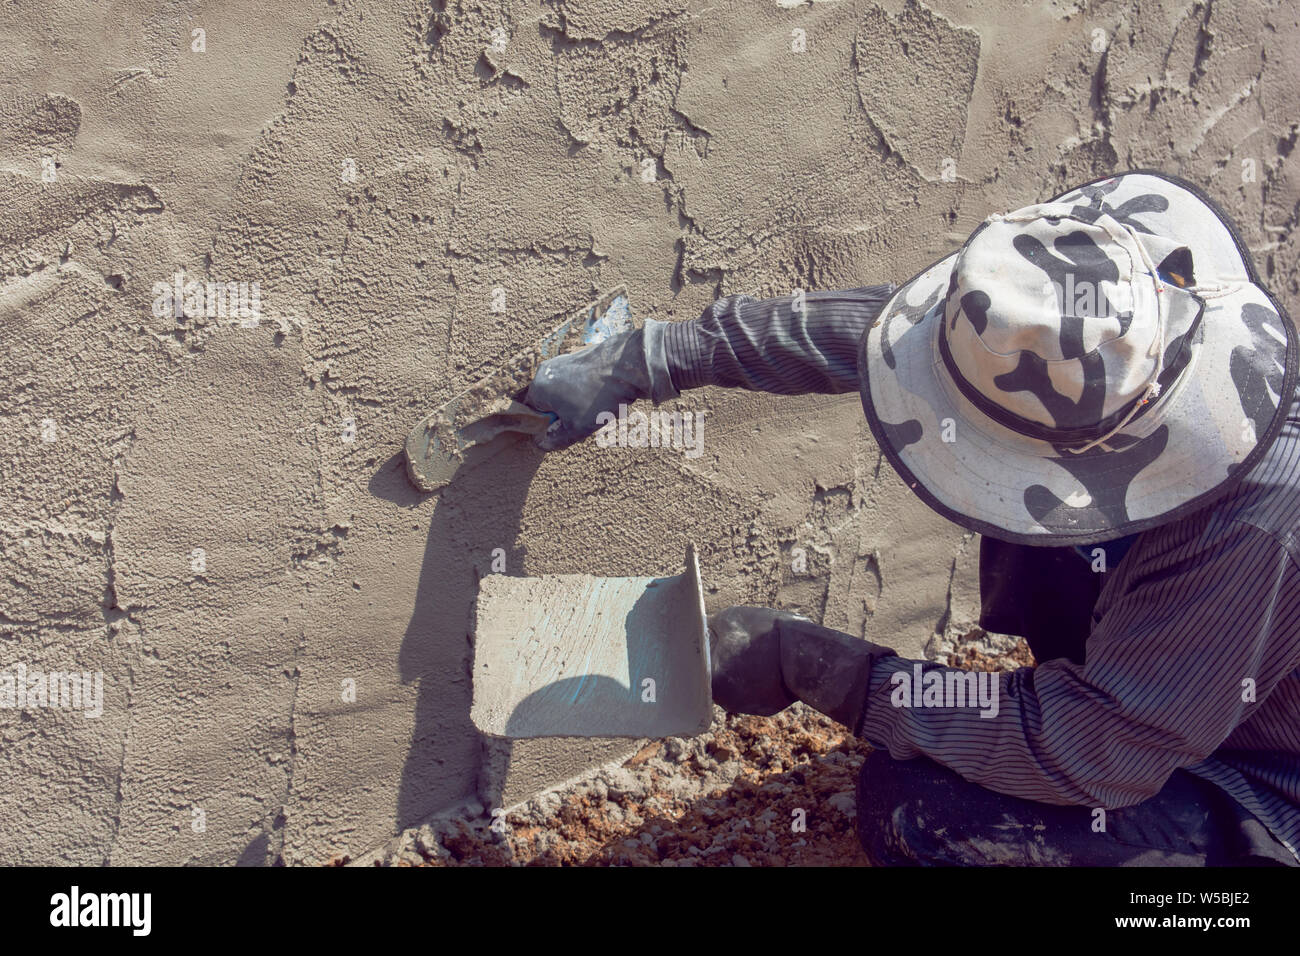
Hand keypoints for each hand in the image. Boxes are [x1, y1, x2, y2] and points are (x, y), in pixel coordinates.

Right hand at [521, 328, 652, 450]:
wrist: (627, 365)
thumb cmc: (598, 397)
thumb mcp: (575, 428)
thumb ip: (555, 440)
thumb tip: (542, 443)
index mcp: (538, 387)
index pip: (532, 414)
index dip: (547, 426)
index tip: (565, 430)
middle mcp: (546, 370)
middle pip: (549, 402)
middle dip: (565, 415)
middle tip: (584, 420)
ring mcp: (563, 361)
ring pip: (565, 393)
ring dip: (578, 405)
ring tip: (597, 408)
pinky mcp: (580, 357)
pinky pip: (578, 382)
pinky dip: (587, 392)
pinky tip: (604, 396)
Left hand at [708, 606, 811, 715]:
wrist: (805, 654)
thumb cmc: (765, 634)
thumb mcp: (730, 619)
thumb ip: (710, 627)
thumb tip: (703, 628)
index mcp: (712, 680)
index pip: (698, 665)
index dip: (703, 648)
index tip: (710, 637)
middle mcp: (725, 701)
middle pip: (715, 677)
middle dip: (721, 660)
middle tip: (733, 641)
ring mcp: (747, 707)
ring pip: (735, 686)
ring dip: (740, 671)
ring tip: (755, 651)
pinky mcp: (766, 709)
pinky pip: (754, 692)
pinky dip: (757, 680)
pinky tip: (767, 664)